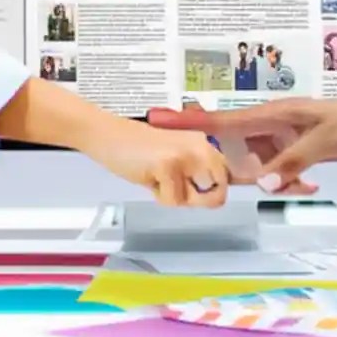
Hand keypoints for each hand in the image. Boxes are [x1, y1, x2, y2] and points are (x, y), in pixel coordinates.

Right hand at [86, 119, 229, 206]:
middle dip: (195, 199)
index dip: (214, 191)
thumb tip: (216, 197)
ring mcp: (187, 155)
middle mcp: (202, 146)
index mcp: (205, 142)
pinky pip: (172, 200)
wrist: (108, 135)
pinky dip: (157, 196)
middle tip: (172, 186)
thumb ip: (196, 172)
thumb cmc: (138, 149)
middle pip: (218, 194)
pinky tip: (146, 176)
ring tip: (156, 177)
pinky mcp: (169, 165)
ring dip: (173, 196)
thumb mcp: (176, 158)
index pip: (227, 177)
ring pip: (192, 200)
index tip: (197, 191)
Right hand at [149, 101, 317, 194]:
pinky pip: (275, 168)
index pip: (220, 120)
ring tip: (303, 180)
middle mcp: (268, 124)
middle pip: (234, 147)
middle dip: (239, 167)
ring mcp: (277, 136)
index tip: (157, 118)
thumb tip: (262, 183)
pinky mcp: (289, 147)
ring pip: (256, 163)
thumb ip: (291, 163)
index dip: (188, 122)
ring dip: (272, 178)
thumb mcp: (322, 143)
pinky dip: (287, 179)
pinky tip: (308, 182)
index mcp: (270, 115)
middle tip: (248, 172)